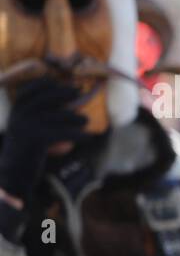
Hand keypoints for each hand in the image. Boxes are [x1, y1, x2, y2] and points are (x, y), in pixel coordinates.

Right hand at [0, 78, 89, 204]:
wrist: (13, 173)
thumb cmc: (26, 150)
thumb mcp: (25, 128)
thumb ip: (37, 114)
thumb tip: (62, 99)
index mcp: (17, 110)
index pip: (31, 88)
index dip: (47, 83)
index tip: (61, 82)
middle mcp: (21, 114)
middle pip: (48, 96)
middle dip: (65, 92)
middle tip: (80, 91)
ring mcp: (28, 125)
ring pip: (60, 115)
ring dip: (77, 116)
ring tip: (85, 120)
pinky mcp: (38, 138)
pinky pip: (65, 132)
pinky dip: (79, 135)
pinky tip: (88, 137)